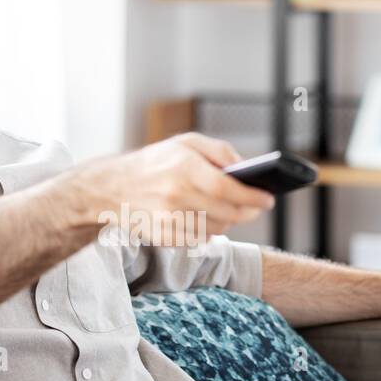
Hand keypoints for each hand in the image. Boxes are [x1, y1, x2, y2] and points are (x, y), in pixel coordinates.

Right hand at [68, 133, 274, 241]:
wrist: (112, 188)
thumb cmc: (155, 163)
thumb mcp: (185, 143)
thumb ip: (218, 151)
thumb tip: (245, 169)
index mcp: (183, 168)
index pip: (228, 187)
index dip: (252, 196)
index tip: (268, 200)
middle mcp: (176, 196)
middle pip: (228, 213)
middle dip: (248, 211)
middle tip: (257, 206)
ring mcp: (170, 220)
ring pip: (218, 229)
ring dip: (228, 220)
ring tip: (226, 208)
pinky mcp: (165, 238)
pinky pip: (201, 238)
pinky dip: (208, 229)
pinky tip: (203, 217)